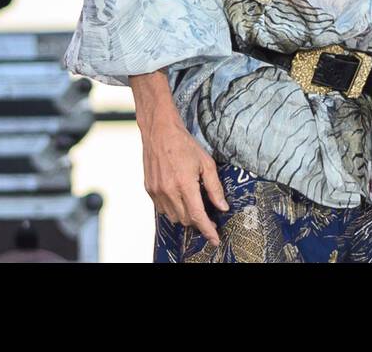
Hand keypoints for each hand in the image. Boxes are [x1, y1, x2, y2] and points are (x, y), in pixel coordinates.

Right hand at [139, 98, 228, 245]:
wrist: (159, 132)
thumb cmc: (184, 144)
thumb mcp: (206, 163)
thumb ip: (215, 187)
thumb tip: (222, 206)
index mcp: (185, 184)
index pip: (197, 215)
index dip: (207, 230)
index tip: (215, 239)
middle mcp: (168, 191)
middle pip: (186, 219)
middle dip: (198, 221)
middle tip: (209, 216)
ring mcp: (157, 192)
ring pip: (173, 217)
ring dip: (185, 216)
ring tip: (194, 204)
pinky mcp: (149, 190)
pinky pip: (162, 209)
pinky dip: (173, 209)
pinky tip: (180, 198)